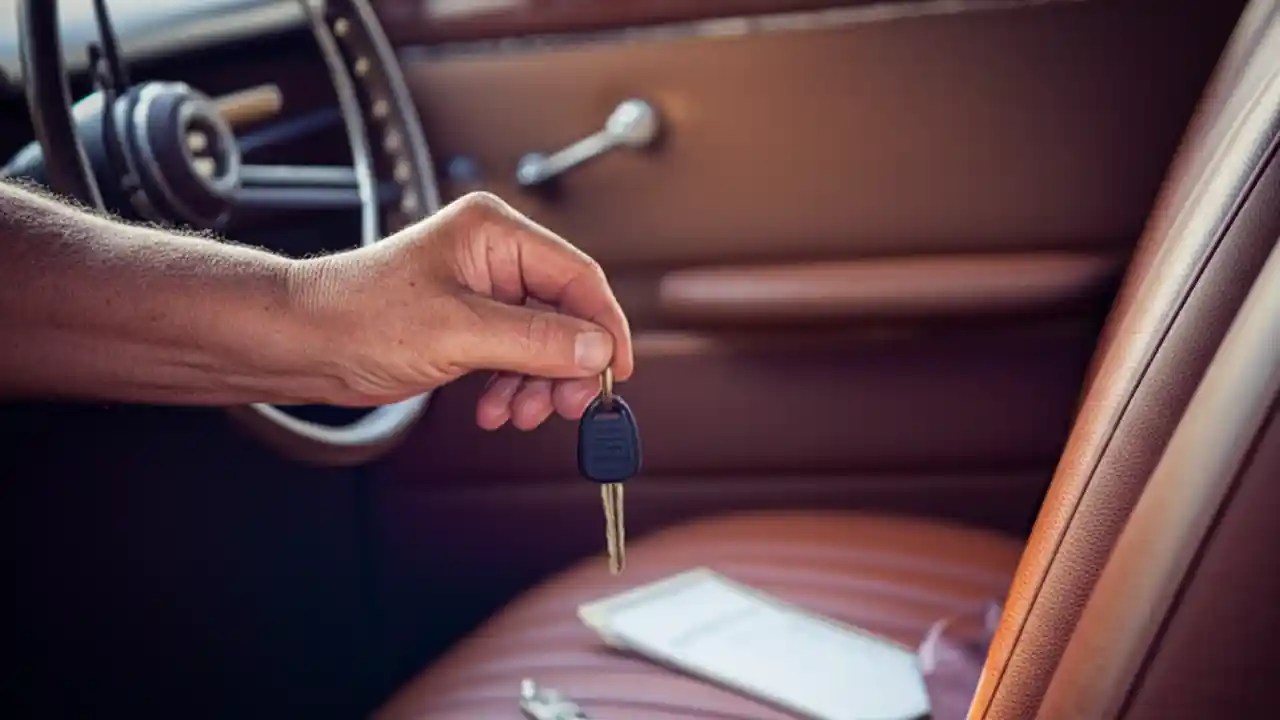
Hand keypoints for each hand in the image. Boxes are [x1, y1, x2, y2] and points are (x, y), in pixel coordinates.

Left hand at [292, 192, 633, 429]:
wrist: (301, 342)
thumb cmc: (359, 316)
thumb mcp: (459, 331)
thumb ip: (536, 340)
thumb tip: (598, 350)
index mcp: (495, 233)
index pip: (577, 276)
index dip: (604, 326)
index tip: (617, 371)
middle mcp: (494, 256)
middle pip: (564, 313)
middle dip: (567, 365)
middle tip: (565, 406)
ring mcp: (481, 291)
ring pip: (541, 342)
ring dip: (538, 383)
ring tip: (520, 414)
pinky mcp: (467, 324)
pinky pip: (513, 356)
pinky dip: (512, 386)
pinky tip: (495, 410)